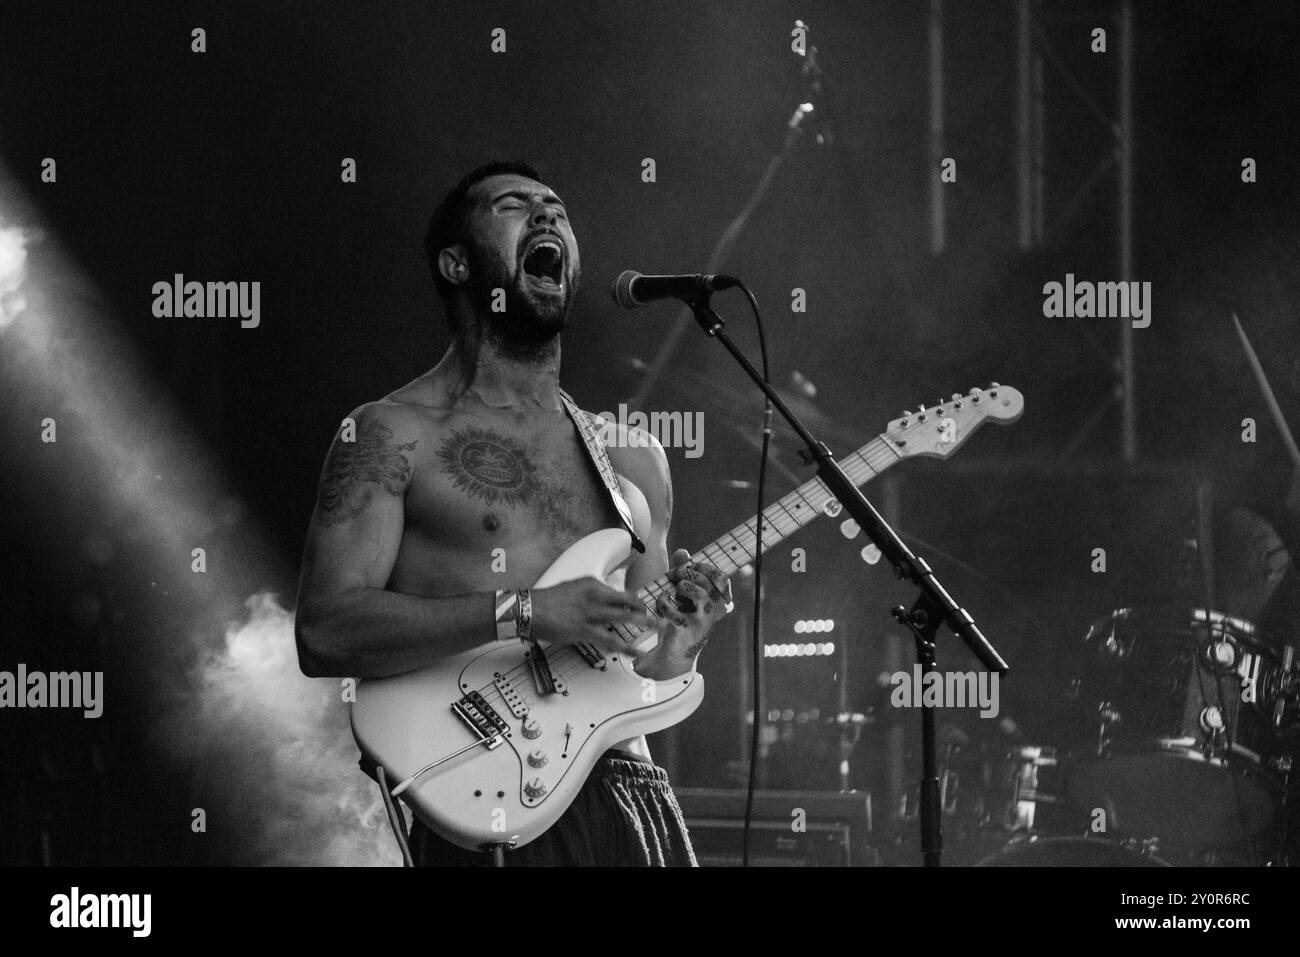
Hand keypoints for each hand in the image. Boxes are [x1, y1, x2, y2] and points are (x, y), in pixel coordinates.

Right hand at [529, 577, 656, 654]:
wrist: (528, 609)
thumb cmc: (546, 601)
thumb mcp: (571, 589)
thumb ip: (587, 594)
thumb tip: (600, 603)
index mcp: (591, 583)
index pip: (618, 592)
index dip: (633, 601)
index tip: (641, 606)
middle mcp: (594, 595)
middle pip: (626, 601)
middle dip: (643, 608)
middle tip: (655, 614)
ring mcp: (591, 612)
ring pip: (623, 618)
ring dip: (642, 622)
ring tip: (655, 627)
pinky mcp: (585, 629)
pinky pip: (611, 638)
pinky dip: (625, 646)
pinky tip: (635, 651)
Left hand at [650, 550, 732, 667]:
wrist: (675, 651)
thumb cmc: (681, 616)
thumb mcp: (683, 591)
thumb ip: (683, 569)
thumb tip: (683, 552)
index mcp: (720, 601)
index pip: (721, 577)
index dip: (703, 567)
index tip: (689, 566)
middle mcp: (716, 611)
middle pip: (708, 581)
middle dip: (688, 572)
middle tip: (675, 575)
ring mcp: (703, 622)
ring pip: (700, 594)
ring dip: (683, 586)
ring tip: (674, 589)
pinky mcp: (687, 631)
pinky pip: (675, 611)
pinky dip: (664, 602)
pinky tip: (662, 602)